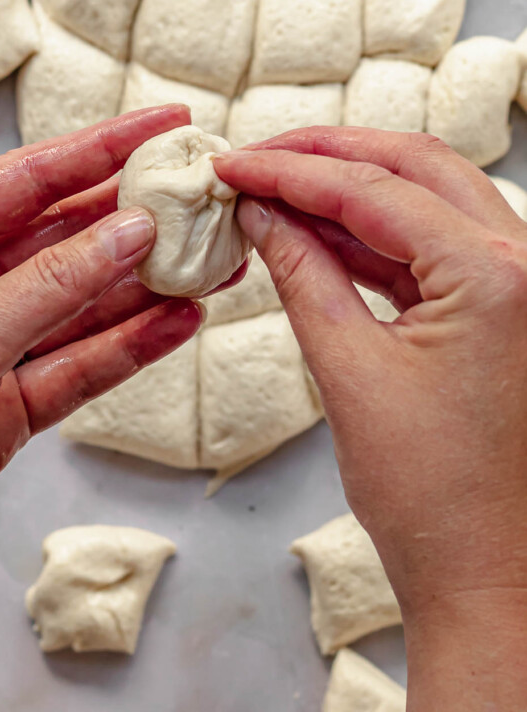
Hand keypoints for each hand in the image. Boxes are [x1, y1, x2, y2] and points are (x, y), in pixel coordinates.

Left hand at [0, 106, 205, 676]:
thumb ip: (52, 286)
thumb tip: (127, 232)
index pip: (22, 180)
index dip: (98, 149)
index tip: (161, 127)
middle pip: (58, 241)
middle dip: (131, 222)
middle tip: (199, 200)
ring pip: (77, 307)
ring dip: (143, 288)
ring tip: (210, 264)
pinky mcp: (2, 411)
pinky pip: (76, 367)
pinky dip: (128, 348)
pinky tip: (178, 323)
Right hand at [214, 128, 526, 710]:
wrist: (487, 578)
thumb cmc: (433, 499)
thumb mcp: (349, 373)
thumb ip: (301, 276)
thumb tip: (261, 216)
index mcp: (495, 277)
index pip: (374, 191)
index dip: (291, 170)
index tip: (235, 164)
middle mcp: (523, 265)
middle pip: (415, 166)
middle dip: (330, 154)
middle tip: (259, 156)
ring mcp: (519, 285)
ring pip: (427, 198)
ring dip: (350, 191)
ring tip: (275, 190)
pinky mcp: (501, 308)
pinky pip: (431, 247)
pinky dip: (372, 236)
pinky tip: (314, 233)